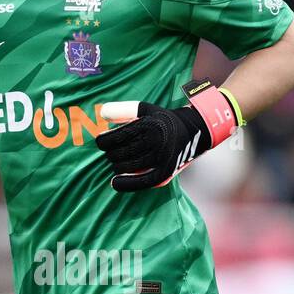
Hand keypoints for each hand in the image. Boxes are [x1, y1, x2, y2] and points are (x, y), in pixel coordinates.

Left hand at [94, 99, 210, 191]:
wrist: (193, 131)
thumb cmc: (163, 120)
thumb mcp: (145, 109)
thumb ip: (123, 110)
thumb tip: (102, 114)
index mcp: (149, 125)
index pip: (118, 137)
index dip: (104, 141)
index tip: (100, 142)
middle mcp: (155, 141)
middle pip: (121, 152)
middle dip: (111, 153)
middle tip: (111, 152)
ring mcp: (161, 157)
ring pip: (129, 166)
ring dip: (117, 166)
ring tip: (116, 163)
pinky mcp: (166, 171)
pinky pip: (143, 181)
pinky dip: (127, 184)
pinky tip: (115, 183)